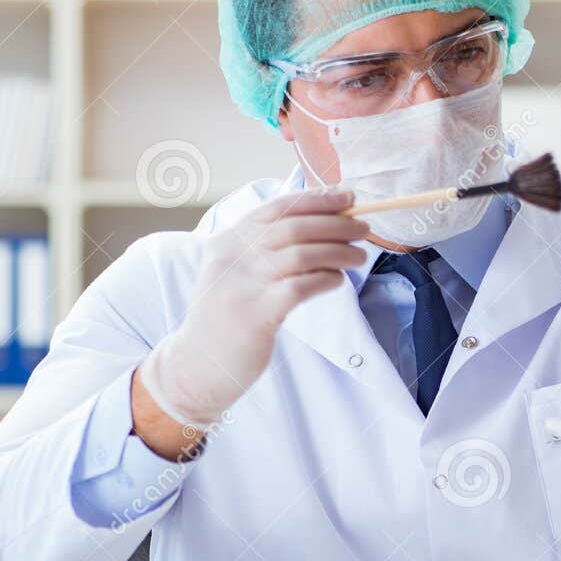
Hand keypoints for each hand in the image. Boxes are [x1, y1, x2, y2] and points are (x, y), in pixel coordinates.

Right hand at [137, 188, 367, 441]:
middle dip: (336, 223)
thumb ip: (266, 248)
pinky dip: (326, 279)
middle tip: (363, 229)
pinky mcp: (257, 314)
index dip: (317, 199)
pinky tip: (337, 281)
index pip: (278, 207)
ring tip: (358, 257)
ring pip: (303, 254)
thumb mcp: (236, 272)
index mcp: (228, 241)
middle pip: (295, 226)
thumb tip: (323, 222)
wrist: (198, 364)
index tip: (347, 197)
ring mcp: (243, 285)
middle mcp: (233, 257)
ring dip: (339, 252)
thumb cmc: (228, 316)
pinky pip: (302, 286)